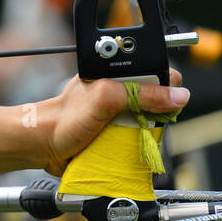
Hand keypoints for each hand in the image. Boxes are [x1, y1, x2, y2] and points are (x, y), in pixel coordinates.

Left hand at [37, 68, 187, 175]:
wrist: (44, 145)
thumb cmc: (64, 118)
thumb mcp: (104, 98)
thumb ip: (139, 94)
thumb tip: (178, 96)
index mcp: (119, 74)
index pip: (160, 73)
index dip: (167, 87)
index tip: (161, 103)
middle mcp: (123, 92)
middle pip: (161, 101)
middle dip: (158, 114)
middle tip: (139, 121)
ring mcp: (121, 114)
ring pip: (153, 123)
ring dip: (149, 133)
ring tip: (128, 135)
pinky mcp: (118, 134)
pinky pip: (141, 140)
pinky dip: (140, 146)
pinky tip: (128, 147)